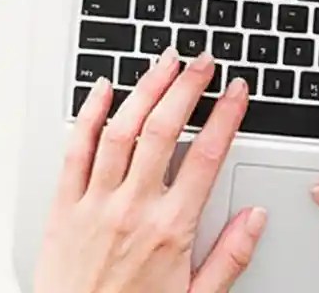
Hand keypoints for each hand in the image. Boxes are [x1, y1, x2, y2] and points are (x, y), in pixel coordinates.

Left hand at [35, 50, 266, 292]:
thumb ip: (231, 255)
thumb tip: (256, 218)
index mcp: (170, 229)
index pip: (206, 155)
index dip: (226, 115)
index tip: (236, 92)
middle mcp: (132, 209)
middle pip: (162, 129)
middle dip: (186, 86)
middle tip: (202, 63)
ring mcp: (95, 204)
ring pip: (120, 130)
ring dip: (144, 89)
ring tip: (163, 63)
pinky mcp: (62, 208)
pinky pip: (75, 150)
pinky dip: (89, 114)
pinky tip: (102, 90)